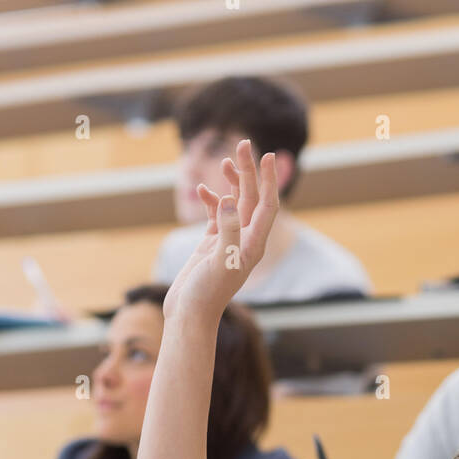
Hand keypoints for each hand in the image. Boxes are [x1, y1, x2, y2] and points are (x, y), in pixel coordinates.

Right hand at [162, 139, 278, 323]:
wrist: (190, 314)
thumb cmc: (207, 293)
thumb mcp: (220, 261)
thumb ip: (228, 230)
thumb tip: (228, 199)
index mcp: (253, 244)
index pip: (267, 205)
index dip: (269, 180)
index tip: (268, 155)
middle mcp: (245, 241)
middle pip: (251, 199)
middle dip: (248, 172)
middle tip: (243, 144)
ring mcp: (228, 242)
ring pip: (234, 205)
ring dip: (232, 183)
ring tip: (226, 162)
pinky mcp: (211, 246)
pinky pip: (215, 216)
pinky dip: (211, 201)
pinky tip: (203, 191)